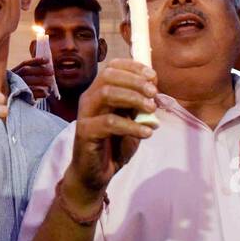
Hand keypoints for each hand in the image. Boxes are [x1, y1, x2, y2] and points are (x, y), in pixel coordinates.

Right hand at [12, 56, 55, 102]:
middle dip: (40, 70)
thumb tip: (46, 67)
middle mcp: (12, 78)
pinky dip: (39, 93)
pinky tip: (47, 93)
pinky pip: (30, 93)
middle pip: (26, 70)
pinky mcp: (17, 97)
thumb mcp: (21, 81)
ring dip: (41, 80)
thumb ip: (31, 74)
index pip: (24, 64)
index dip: (36, 61)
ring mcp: (13, 87)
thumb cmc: (19, 92)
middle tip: (52, 71)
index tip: (47, 60)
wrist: (10, 105)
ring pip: (28, 81)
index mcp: (13, 73)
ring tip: (51, 82)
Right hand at [65, 60, 158, 202]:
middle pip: (108, 76)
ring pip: (107, 94)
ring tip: (151, 109)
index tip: (153, 77)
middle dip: (134, 80)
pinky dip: (131, 125)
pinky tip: (146, 133)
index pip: (112, 67)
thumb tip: (154, 90)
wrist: (96, 173)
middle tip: (154, 93)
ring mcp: (85, 114)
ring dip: (133, 98)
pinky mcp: (85, 132)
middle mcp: (89, 98)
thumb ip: (138, 105)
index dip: (133, 67)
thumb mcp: (131, 120)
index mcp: (99, 91)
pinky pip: (109, 122)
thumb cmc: (114, 144)